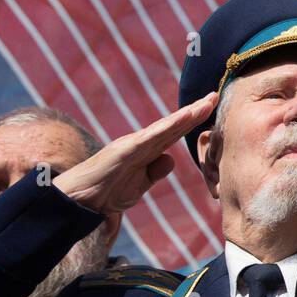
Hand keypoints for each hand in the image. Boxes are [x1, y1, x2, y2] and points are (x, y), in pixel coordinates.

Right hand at [53, 93, 217, 214]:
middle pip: (173, 125)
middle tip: (215, 96)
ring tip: (205, 104)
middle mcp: (141, 143)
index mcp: (146, 151)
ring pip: (164, 127)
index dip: (193, 121)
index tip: (211, 109)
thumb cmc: (108, 192)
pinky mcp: (124, 150)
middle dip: (195, 111)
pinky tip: (181, 119)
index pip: (175, 133)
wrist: (81, 201)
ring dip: (186, 116)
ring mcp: (133, 144)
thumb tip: (171, 159)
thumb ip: (155, 172)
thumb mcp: (139, 185)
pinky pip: (149, 138)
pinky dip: (166, 128)